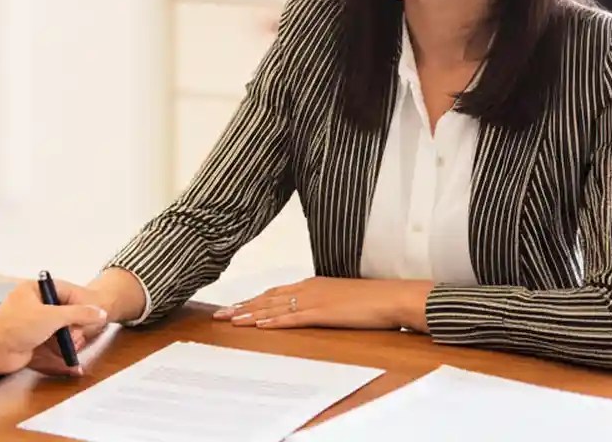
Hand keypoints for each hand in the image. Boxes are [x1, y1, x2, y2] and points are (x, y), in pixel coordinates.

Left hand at [23, 281, 114, 376]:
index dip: (80, 304)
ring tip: (72, 350)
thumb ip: (79, 314)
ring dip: (69, 343)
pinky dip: (62, 355)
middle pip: (65, 314)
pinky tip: (72, 364)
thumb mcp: (52, 316)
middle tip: (75, 336)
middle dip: (74, 327)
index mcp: (35, 290)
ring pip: (60, 332)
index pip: (65, 292)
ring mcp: (33, 324)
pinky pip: (52, 346)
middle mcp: (34, 305)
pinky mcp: (32, 341)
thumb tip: (99, 312)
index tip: (92, 316)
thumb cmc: (15, 326)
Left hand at [210, 277, 432, 331]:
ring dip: (250, 314)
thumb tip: (311, 310)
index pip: (274, 293)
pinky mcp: (322, 313)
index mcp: (311, 285)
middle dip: (242, 307)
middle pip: (267, 298)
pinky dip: (273, 321)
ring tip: (230, 321)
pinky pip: (292, 318)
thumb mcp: (341, 298)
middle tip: (219, 315)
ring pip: (274, 307)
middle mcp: (307, 289)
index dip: (252, 300)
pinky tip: (259, 326)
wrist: (392, 297)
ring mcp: (314, 300)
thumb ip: (323, 302)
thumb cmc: (371, 299)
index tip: (234, 307)